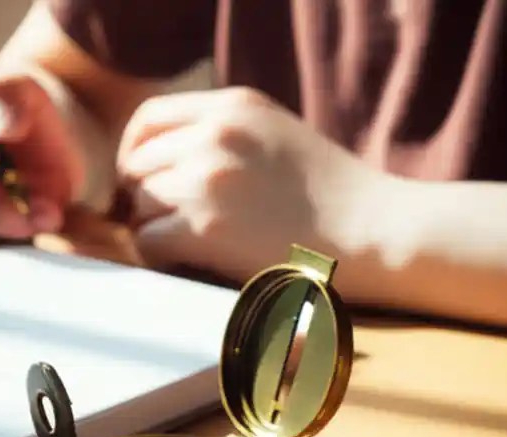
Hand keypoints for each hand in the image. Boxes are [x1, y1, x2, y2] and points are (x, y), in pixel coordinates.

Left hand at [115, 87, 394, 283]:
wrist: (372, 232)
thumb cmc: (329, 194)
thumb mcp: (274, 133)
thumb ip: (221, 132)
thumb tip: (157, 157)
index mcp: (233, 107)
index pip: (150, 118)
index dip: (134, 151)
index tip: (141, 178)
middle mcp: (215, 135)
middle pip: (138, 164)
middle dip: (141, 195)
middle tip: (163, 221)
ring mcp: (207, 180)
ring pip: (139, 204)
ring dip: (151, 227)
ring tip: (183, 242)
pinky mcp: (204, 228)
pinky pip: (146, 240)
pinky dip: (156, 255)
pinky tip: (184, 260)